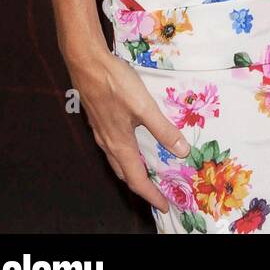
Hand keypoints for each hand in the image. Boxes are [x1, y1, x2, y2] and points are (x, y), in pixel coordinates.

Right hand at [69, 46, 188, 212]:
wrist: (86, 63)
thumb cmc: (115, 83)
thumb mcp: (144, 106)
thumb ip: (163, 129)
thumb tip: (182, 151)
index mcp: (120, 144)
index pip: (137, 180)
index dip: (151, 195)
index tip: (165, 205)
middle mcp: (108, 143)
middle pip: (125, 174)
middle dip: (142, 187)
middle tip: (158, 193)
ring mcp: (101, 131)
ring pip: (117, 161)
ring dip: (132, 171)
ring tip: (148, 172)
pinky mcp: (99, 119)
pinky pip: (113, 147)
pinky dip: (125, 155)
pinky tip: (132, 143)